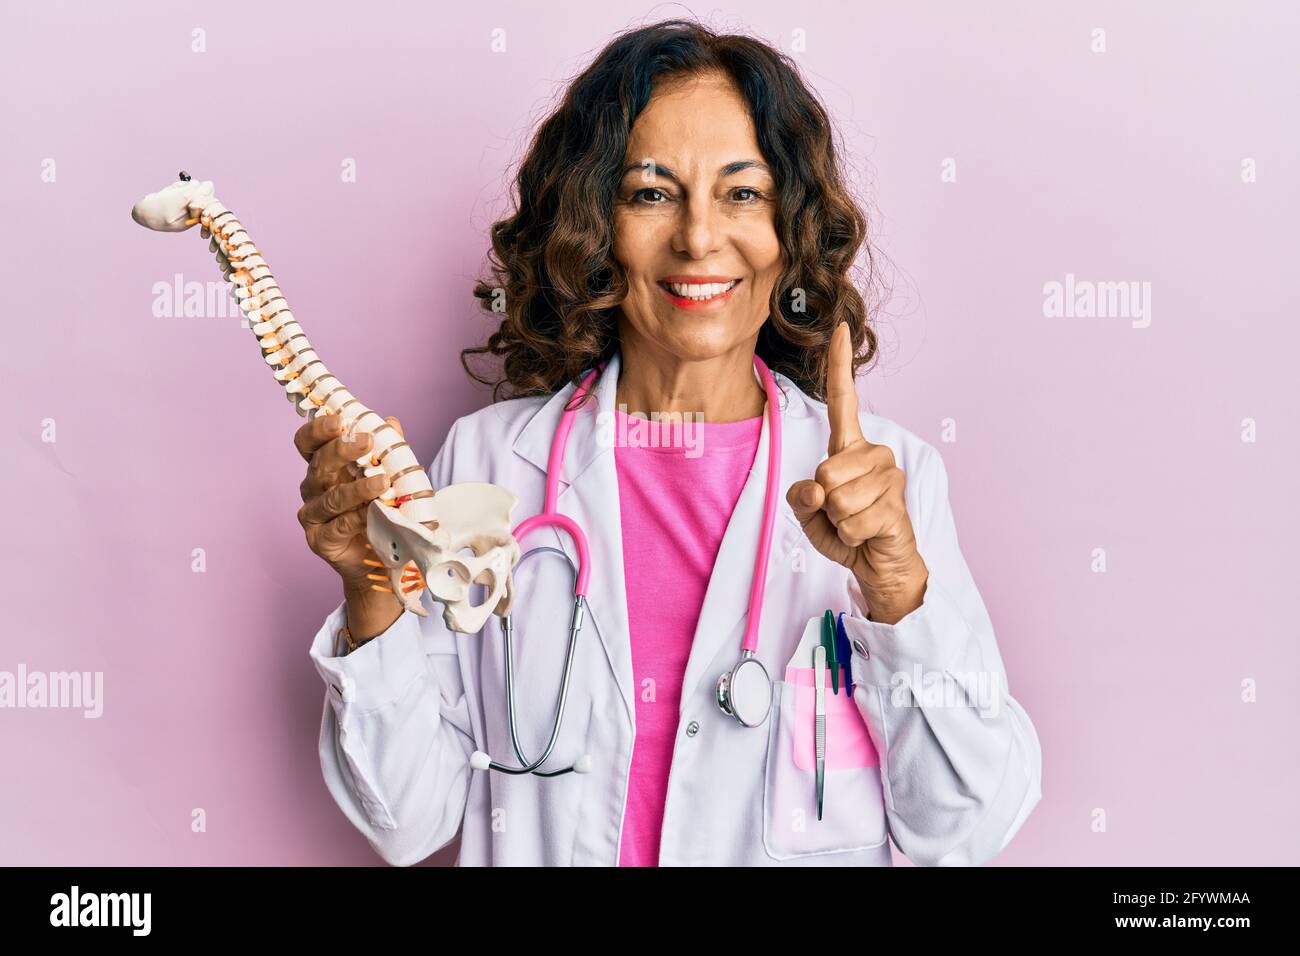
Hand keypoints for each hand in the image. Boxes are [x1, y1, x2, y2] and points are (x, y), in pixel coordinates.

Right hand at [294, 413, 404, 638]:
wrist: (383, 559)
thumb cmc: (381, 511)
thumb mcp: (389, 477)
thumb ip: (388, 451)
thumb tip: (391, 422)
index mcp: (325, 468)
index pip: (309, 443)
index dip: (318, 429)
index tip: (339, 420)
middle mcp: (314, 488)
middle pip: (318, 465)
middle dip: (341, 451)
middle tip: (366, 442)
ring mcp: (314, 516)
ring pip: (331, 497)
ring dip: (357, 489)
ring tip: (382, 482)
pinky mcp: (320, 541)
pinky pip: (338, 526)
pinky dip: (358, 519)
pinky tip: (374, 513)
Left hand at [786, 322, 928, 624]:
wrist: (882, 566)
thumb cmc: (847, 532)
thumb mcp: (810, 514)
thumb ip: (801, 497)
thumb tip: (816, 489)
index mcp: (850, 449)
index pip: (844, 401)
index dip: (840, 367)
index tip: (841, 329)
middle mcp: (874, 455)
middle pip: (824, 472)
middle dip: (823, 502)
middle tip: (842, 513)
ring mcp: (888, 479)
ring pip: (835, 499)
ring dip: (837, 521)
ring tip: (855, 524)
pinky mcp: (894, 507)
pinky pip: (850, 521)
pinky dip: (849, 536)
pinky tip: (866, 536)